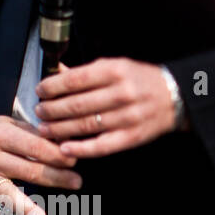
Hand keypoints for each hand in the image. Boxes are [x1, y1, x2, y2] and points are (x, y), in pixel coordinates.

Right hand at [0, 114, 81, 214]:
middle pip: (28, 171)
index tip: (74, 160)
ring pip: (7, 193)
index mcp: (1, 136)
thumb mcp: (11, 123)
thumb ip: (36, 134)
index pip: (34, 147)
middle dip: (55, 177)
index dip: (56, 155)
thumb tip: (66, 145)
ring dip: (25, 207)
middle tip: (76, 182)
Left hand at [34, 58, 177, 159]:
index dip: (52, 87)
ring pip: (85, 125)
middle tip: (39, 111)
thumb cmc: (138, 80)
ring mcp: (127, 117)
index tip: (40, 91)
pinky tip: (64, 148)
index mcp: (114, 71)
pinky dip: (81, 148)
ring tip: (44, 128)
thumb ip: (85, 72)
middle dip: (52, 109)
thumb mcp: (114, 66)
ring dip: (59, 129)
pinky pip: (101, 146)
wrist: (175, 96)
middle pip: (77, 104)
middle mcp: (121, 93)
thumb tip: (54, 72)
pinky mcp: (131, 137)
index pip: (75, 79)